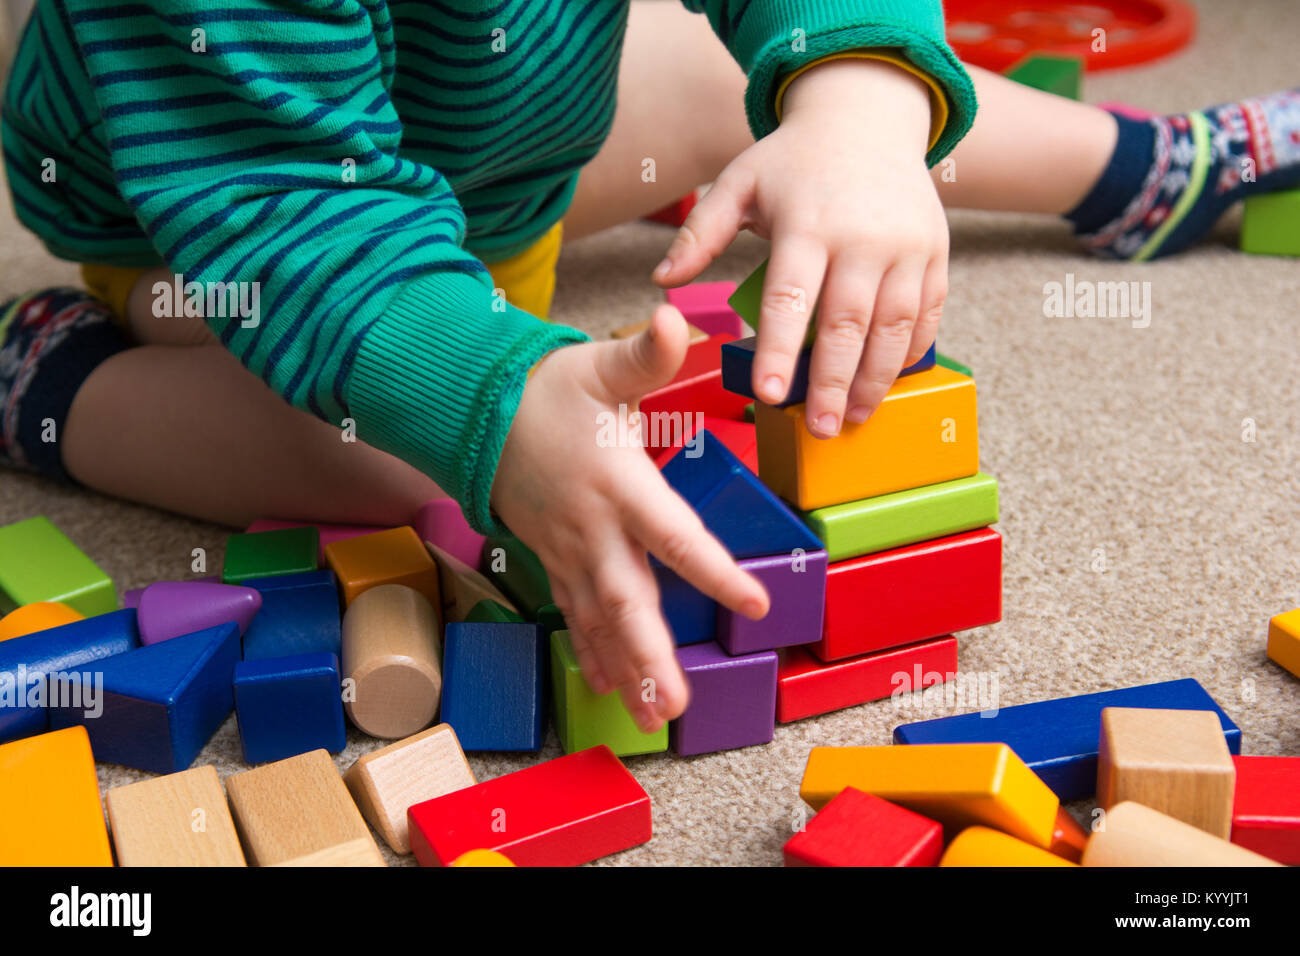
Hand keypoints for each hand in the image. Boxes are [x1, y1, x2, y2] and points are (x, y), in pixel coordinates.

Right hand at [491, 305, 769, 731]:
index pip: (671, 534)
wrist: (476, 412)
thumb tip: (677, 318)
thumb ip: (644, 354)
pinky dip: (591, 653)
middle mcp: (592, 529)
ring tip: (649, 717)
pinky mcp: (553, 560)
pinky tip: (609, 689)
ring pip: (597, 620)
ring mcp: (568, 552)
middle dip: (647, 655)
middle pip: (624, 600)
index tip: (754, 601)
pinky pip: (574, 615)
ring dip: (623, 670)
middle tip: (672, 705)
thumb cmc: (546, 391)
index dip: (713, 569)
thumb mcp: (598, 365)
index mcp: (616, 483)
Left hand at [654, 58, 947, 435]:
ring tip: (855, 418)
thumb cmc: (793, 160)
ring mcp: (906, 247)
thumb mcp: (739, 182)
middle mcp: (862, 239)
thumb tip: (660, 280)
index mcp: (807, 225)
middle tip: (821, 429)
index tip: (771, 394)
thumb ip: (700, 233)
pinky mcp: (934, 253)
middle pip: (848, 325)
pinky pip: (926, 314)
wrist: (868, 113)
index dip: (782, 350)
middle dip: (834, 384)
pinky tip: (889, 382)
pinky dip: (910, 353)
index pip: (793, 299)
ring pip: (894, 327)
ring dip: (876, 380)